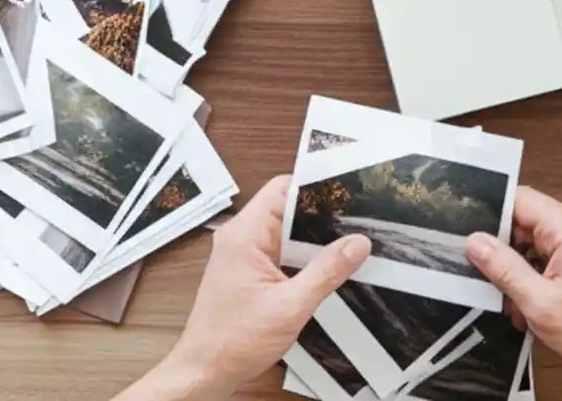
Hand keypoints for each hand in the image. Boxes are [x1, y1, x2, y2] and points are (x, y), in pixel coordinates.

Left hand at [115, 175, 370, 400]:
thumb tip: (358, 243)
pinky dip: (303, 256)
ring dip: (313, 239)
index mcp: (245, 235)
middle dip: (322, 216)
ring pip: (286, 230)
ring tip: (348, 246)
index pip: (283, 189)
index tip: (349, 195)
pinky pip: (281, 250)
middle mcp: (241, 237)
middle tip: (358, 224)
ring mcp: (243, 253)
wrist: (203, 372)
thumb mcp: (291, 306)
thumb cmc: (234, 342)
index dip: (316, 188)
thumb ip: (327, 271)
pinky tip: (326, 269)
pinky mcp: (248, 270)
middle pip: (287, 207)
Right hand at [464, 187, 561, 400]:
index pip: (520, 199)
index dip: (492, 217)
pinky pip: (555, 250)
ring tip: (518, 302)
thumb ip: (503, 267)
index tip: (473, 239)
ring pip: (539, 238)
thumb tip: (475, 242)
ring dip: (522, 267)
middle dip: (507, 251)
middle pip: (528, 219)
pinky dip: (539, 272)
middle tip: (495, 282)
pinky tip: (534, 302)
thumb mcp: (538, 303)